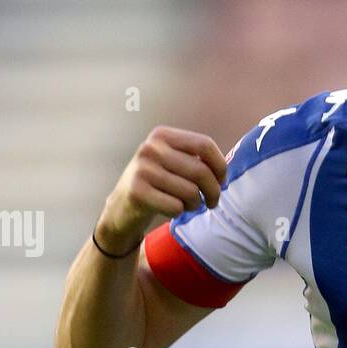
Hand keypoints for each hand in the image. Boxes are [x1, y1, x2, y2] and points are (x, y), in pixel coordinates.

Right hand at [96, 126, 226, 250]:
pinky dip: (179, 212)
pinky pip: (175, 207)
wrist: (122, 205)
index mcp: (163, 135)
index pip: (204, 145)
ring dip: (195, 204)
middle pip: (200, 171)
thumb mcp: (172, 162)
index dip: (220, 166)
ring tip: (189, 205)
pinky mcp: (137, 192)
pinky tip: (172, 210)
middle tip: (212, 202)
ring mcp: (142, 169)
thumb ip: (196, 159)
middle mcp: (151, 148)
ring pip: (190, 192)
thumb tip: (224, 173)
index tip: (221, 182)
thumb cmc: (158, 184)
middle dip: (213, 192)